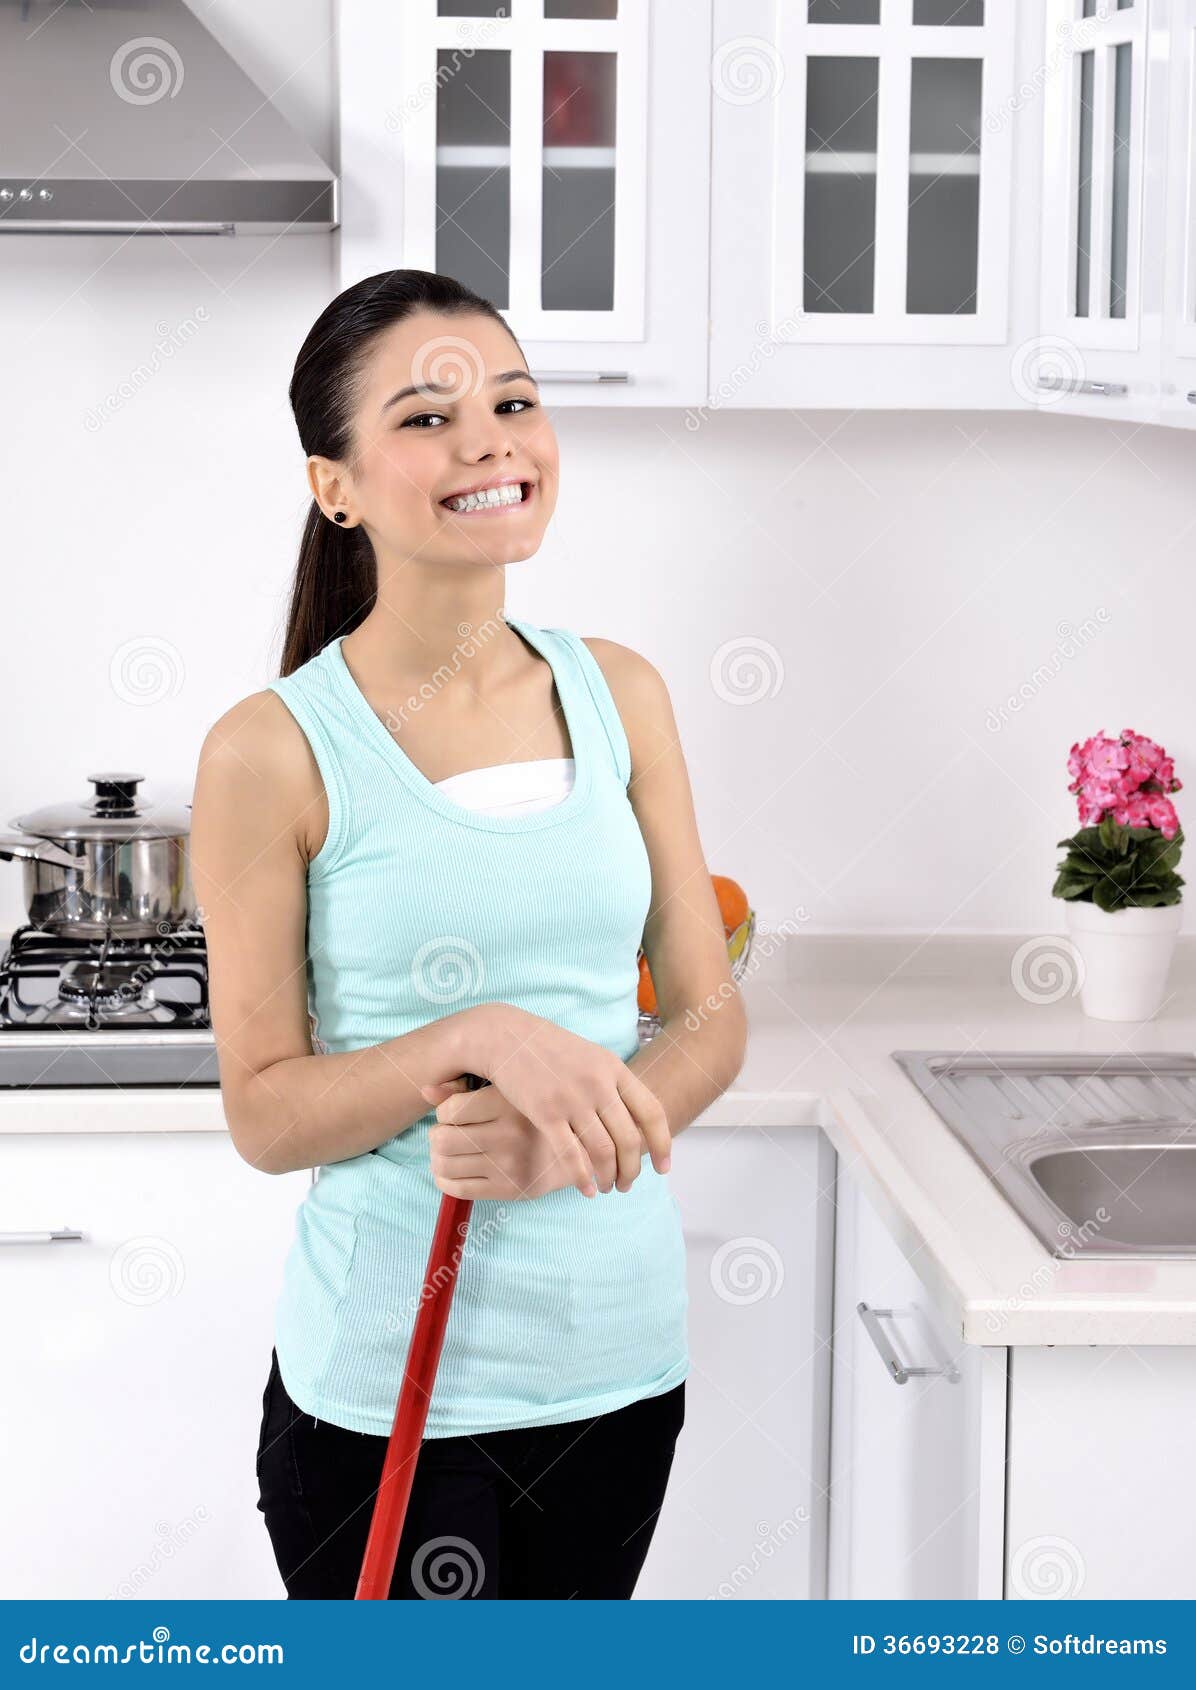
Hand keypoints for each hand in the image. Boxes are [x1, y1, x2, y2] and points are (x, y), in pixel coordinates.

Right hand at [422, 1009, 669, 1198]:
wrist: (507, 1036)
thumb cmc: (550, 1049)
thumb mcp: (592, 1057)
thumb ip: (614, 1084)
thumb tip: (637, 1119)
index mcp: (614, 1069)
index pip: (652, 1112)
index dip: (663, 1144)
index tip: (664, 1169)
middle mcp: (598, 1084)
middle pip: (629, 1139)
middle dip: (633, 1170)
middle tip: (626, 1185)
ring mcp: (572, 1098)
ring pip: (603, 1151)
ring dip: (609, 1177)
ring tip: (606, 1188)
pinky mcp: (545, 1112)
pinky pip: (571, 1154)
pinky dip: (582, 1178)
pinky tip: (586, 1190)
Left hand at [424, 1078, 621, 1200]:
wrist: (586, 1146)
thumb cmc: (538, 1111)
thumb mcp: (508, 1091)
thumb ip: (464, 1088)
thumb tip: (423, 1089)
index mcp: (509, 1103)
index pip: (450, 1111)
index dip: (443, 1112)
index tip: (453, 1113)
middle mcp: (509, 1134)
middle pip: (442, 1139)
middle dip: (437, 1137)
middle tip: (445, 1134)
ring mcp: (510, 1164)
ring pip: (445, 1164)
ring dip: (438, 1159)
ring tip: (449, 1152)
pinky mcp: (511, 1189)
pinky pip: (458, 1188)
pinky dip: (445, 1179)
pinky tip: (453, 1170)